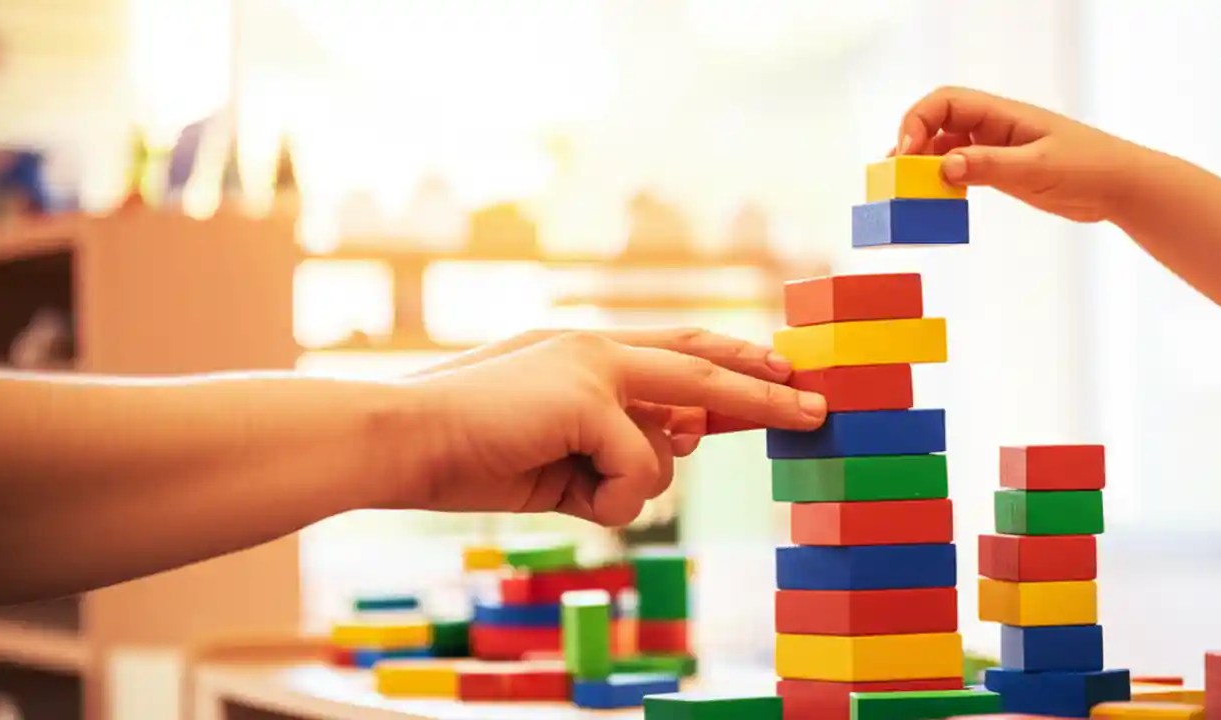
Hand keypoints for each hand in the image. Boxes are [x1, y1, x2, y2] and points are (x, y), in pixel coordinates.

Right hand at [415, 327, 792, 454]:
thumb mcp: (560, 450)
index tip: (775, 369)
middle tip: (817, 404)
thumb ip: (619, 441)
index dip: (731, 361)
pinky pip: (639, 473)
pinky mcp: (590, 395)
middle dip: (767, 390)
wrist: (404, 439)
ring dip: (625, 487)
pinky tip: (558, 487)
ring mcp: (596, 365)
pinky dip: (609, 500)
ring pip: (667, 447)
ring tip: (557, 479)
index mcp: (587, 353)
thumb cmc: (471, 450)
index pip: (678, 350)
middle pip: (706, 365)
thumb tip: (686, 439)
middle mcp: (599, 348)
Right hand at [894, 86, 1148, 221]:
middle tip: (897, 173)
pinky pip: (961, 167)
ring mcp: (997, 147)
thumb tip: (944, 166)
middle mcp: (994, 126)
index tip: (908, 152)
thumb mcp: (1036, 168)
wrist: (1121, 186)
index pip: (946, 102)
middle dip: (912, 140)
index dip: (918, 121)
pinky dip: (942, 178)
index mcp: (1003, 114)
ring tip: (905, 186)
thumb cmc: (1088, 168)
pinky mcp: (1002, 169)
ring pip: (946, 145)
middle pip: (939, 121)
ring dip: (923, 162)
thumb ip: (989, 166)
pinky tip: (933, 196)